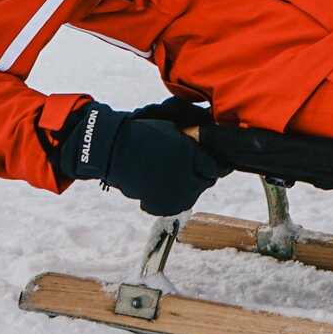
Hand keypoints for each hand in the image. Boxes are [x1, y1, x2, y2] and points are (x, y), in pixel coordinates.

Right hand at [50, 102, 225, 215]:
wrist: (115, 149)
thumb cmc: (145, 133)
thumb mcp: (175, 127)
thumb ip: (196, 136)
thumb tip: (212, 131)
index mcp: (194, 157)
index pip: (217, 168)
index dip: (214, 164)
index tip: (210, 161)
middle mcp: (188, 179)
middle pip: (206, 183)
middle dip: (201, 175)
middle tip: (190, 167)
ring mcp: (173, 195)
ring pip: (190, 195)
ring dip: (187, 187)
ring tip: (174, 175)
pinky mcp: (159, 206)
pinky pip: (172, 204)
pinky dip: (169, 197)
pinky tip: (161, 184)